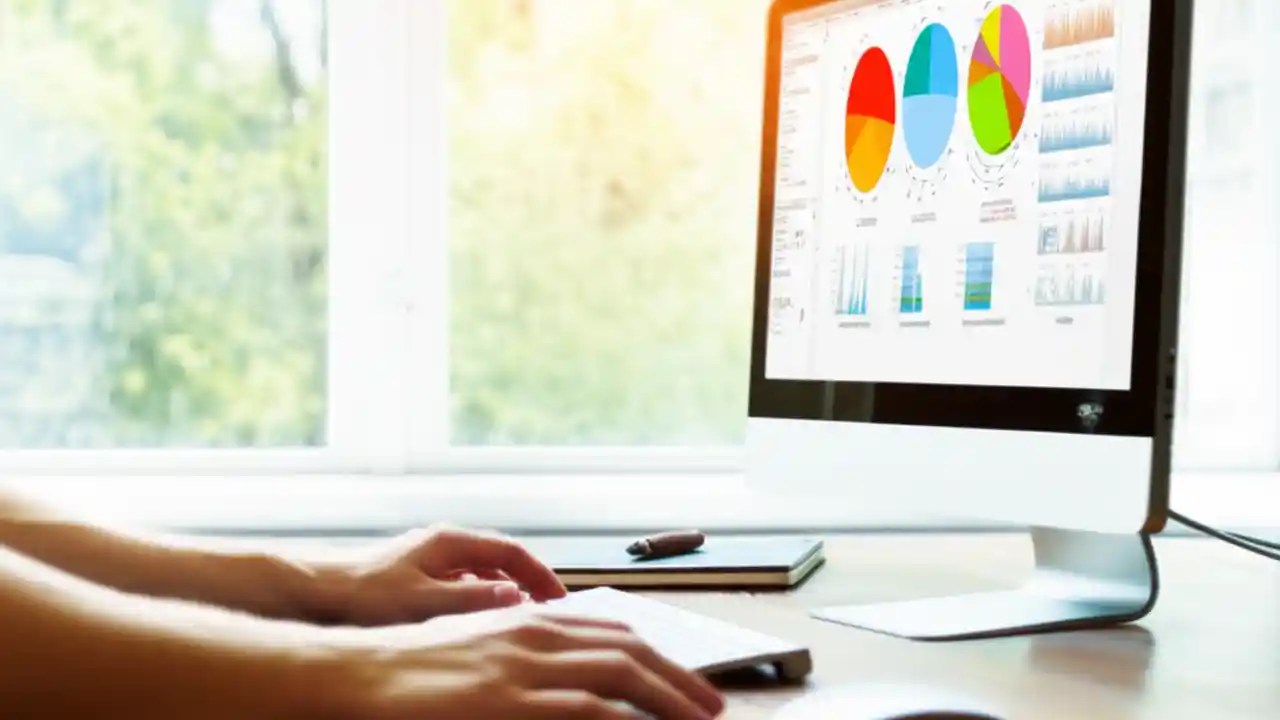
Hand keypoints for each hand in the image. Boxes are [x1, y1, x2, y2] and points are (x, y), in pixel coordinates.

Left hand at [312, 526, 566, 624]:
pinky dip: (483, 597)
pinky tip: (482, 620)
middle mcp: (444, 544)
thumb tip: (516, 596)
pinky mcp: (419, 575)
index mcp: (450, 542)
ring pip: (483, 572)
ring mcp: (431, 558)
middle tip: (550, 610)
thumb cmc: (366, 595)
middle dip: (529, 582)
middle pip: (501, 559)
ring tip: (523, 617)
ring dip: (506, 591)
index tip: (561, 598)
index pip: (512, 551)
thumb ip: (471, 598)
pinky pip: (464, 583)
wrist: (317, 593)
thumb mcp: (424, 601)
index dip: (541, 574)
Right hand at [328, 611, 724, 719]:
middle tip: (711, 705)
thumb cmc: (411, 665)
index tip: (684, 677)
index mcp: (528, 618)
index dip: (657, 654)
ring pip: (618, 675)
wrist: (357, 674)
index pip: (613, 629)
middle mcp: (534, 633)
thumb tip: (564, 669)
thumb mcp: (477, 646)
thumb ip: (522, 651)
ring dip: (668, 699)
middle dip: (678, 677)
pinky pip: (584, 710)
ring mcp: (522, 667)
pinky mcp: (506, 701)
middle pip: (629, 649)